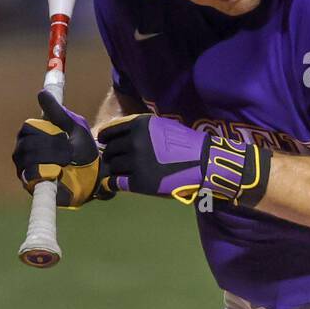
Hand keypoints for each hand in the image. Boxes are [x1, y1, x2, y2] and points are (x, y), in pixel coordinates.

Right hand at [12, 90, 107, 207]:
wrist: (94, 173)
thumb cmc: (82, 146)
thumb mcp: (74, 126)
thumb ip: (58, 112)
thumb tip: (41, 93)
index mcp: (31, 134)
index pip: (28, 128)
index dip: (46, 133)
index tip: (65, 137)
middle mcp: (23, 150)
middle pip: (28, 145)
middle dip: (51, 148)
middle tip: (70, 152)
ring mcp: (24, 168)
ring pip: (29, 161)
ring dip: (51, 160)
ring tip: (68, 162)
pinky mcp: (30, 184)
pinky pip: (31, 177)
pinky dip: (46, 174)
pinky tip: (59, 173)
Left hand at [97, 114, 270, 206]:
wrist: (204, 163)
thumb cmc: (185, 143)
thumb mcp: (162, 125)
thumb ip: (140, 128)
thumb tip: (117, 136)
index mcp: (139, 125)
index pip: (110, 131)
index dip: (105, 138)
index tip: (105, 143)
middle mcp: (134, 142)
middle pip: (110, 150)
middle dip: (112, 155)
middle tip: (118, 160)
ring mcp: (136, 163)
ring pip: (112, 166)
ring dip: (116, 169)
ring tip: (123, 171)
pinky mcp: (139, 182)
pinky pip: (116, 182)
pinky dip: (113, 183)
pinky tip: (117, 183)